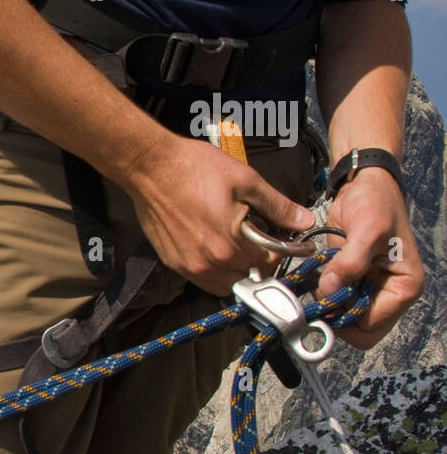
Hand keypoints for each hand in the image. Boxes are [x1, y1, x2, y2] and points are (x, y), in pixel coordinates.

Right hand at [124, 136, 314, 295]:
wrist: (149, 167)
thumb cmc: (195, 168)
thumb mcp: (245, 180)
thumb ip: (277, 206)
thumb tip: (304, 221)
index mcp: (229, 246)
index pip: (268, 263)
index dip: (279, 250)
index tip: (279, 238)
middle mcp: (207, 264)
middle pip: (247, 279)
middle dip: (259, 263)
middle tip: (260, 241)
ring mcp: (187, 266)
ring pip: (224, 286)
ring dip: (237, 272)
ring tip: (238, 248)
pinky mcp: (172, 262)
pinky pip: (202, 279)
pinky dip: (215, 271)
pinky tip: (216, 248)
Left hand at [318, 167, 422, 348]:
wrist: (365, 185)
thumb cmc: (376, 204)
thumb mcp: (367, 230)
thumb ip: (350, 262)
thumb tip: (330, 290)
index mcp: (404, 288)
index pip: (370, 327)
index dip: (343, 318)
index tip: (323, 298)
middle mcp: (391, 294)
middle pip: (358, 330)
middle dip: (335, 316)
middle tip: (318, 292)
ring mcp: (372, 289)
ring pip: (345, 318)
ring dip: (328, 305)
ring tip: (318, 281)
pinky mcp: (355, 281)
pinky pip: (338, 301)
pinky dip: (325, 294)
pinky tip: (318, 277)